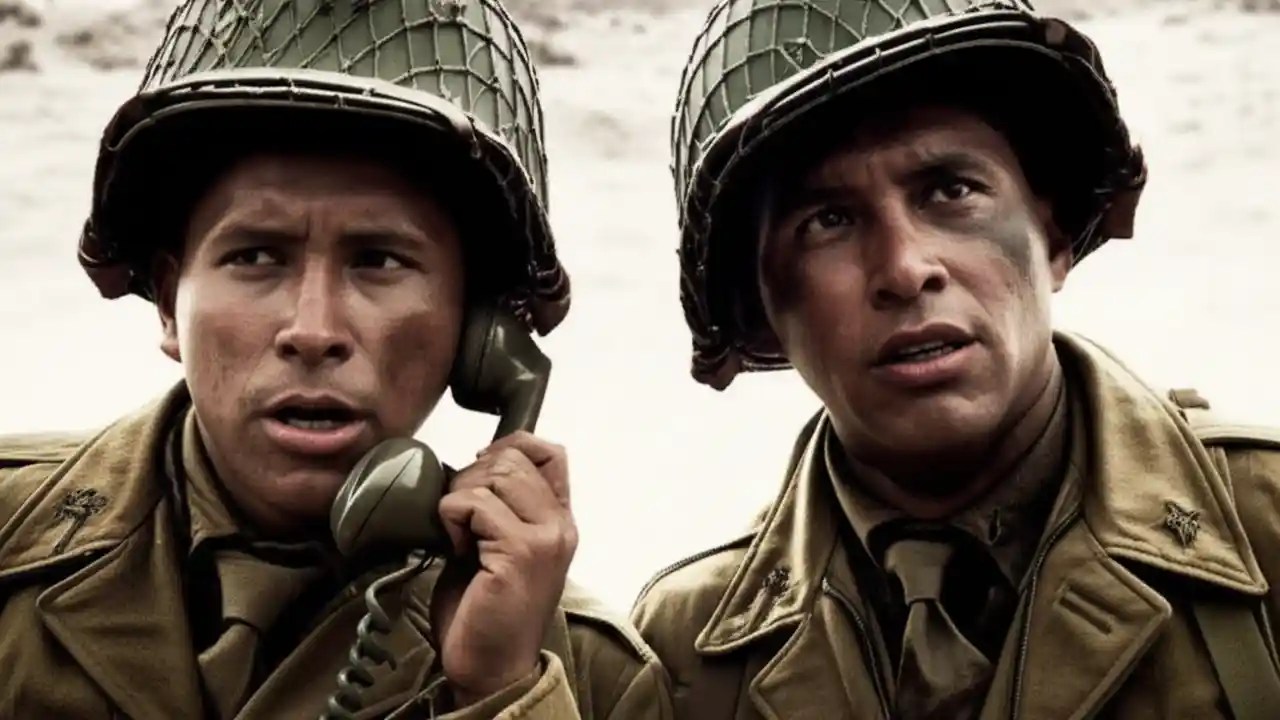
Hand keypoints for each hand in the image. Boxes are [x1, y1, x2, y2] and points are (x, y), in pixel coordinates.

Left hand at [429, 431, 576, 706]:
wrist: (491, 668)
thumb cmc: (487, 608)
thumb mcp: (501, 545)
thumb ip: (502, 506)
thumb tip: (473, 464)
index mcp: (560, 520)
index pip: (549, 451)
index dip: (509, 446)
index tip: (478, 471)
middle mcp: (560, 525)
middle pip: (512, 457)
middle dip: (471, 477)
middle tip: (461, 520)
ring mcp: (544, 538)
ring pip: (492, 474)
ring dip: (458, 499)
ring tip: (460, 536)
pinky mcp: (519, 552)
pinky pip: (471, 503)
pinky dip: (449, 519)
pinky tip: (456, 550)